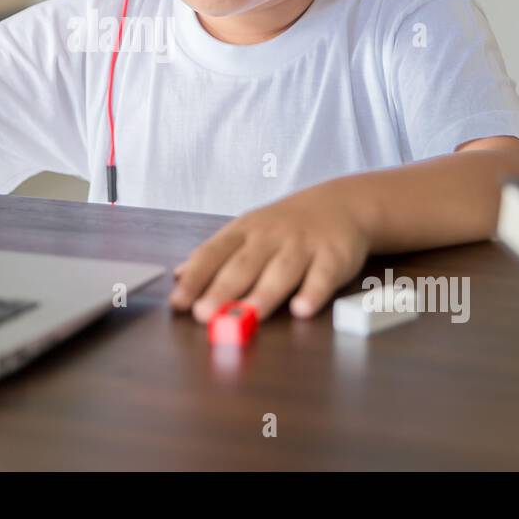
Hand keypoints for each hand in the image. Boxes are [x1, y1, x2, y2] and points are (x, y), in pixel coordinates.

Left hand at [168, 180, 371, 322]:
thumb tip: (178, 276)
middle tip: (204, 313)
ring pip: (281, 270)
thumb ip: (214, 255)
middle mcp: (269, 237)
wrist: (340, 204)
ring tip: (248, 315)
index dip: (194, 279)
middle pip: (243, 265)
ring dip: (264, 293)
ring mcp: (302, 245)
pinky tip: (301, 309)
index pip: (212, 254)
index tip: (178, 303)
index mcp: (243, 232)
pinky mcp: (332, 256)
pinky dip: (313, 292)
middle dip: (222, 289)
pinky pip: (322, 276)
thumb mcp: (245, 232)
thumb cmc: (284, 226)